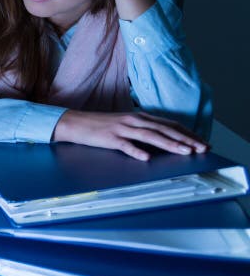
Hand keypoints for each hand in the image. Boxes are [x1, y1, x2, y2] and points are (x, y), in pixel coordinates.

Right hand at [53, 110, 208, 160]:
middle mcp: (134, 120)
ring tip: (185, 152)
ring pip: (150, 136)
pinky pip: (125, 145)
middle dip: (186, 139)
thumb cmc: (101, 126)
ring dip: (170, 144)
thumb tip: (162, 142)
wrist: (75, 123)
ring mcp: (122, 129)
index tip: (202, 142)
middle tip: (202, 148)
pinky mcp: (110, 138)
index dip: (187, 133)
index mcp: (139, 117)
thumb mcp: (125, 125)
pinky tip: (147, 158)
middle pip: (164, 129)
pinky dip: (137, 151)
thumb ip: (143, 131)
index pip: (169, 124)